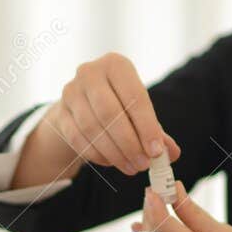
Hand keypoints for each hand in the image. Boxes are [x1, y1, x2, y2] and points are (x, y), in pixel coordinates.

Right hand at [40, 53, 181, 176]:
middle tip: (143, 164)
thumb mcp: (140, 111)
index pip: (134, 97)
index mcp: (116, 64)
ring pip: (92, 128)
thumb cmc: (120, 104)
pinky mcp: (60, 113)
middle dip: (129, 143)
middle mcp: (89, 72)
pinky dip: (98, 155)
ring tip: (132, 167)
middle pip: (109, 113)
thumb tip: (171, 154)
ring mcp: (70, 92)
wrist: (84, 103)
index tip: (156, 152)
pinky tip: (113, 163)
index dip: (146, 126)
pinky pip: (78, 139)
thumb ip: (157, 132)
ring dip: (115, 153)